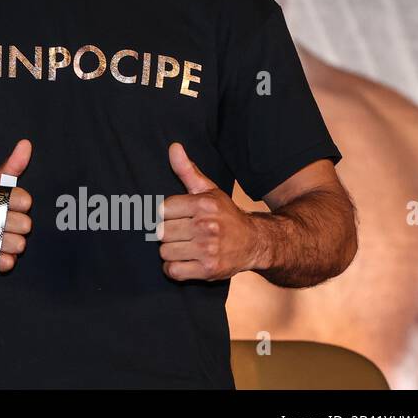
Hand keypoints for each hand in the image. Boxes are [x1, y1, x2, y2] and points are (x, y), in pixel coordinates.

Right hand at [0, 139, 32, 271]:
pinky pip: (7, 262)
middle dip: (18, 226)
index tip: (10, 206)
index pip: (25, 200)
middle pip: (25, 225)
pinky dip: (4, 259)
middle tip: (4, 224)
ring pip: (19, 245)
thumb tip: (27, 144)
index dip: (21, 205)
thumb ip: (11, 166)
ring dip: (12, 244)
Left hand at [159, 142, 261, 280]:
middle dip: (169, 233)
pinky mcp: (208, 270)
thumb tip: (173, 147)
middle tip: (183, 233)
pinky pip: (173, 271)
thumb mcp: (209, 190)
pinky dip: (174, 269)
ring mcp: (208, 250)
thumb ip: (187, 170)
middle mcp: (206, 226)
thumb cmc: (226, 214)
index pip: (163, 209)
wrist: (256, 242)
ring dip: (171, 251)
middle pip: (162, 232)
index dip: (168, 214)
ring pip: (165, 251)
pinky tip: (184, 261)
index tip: (179, 216)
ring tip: (185, 246)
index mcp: (204, 204)